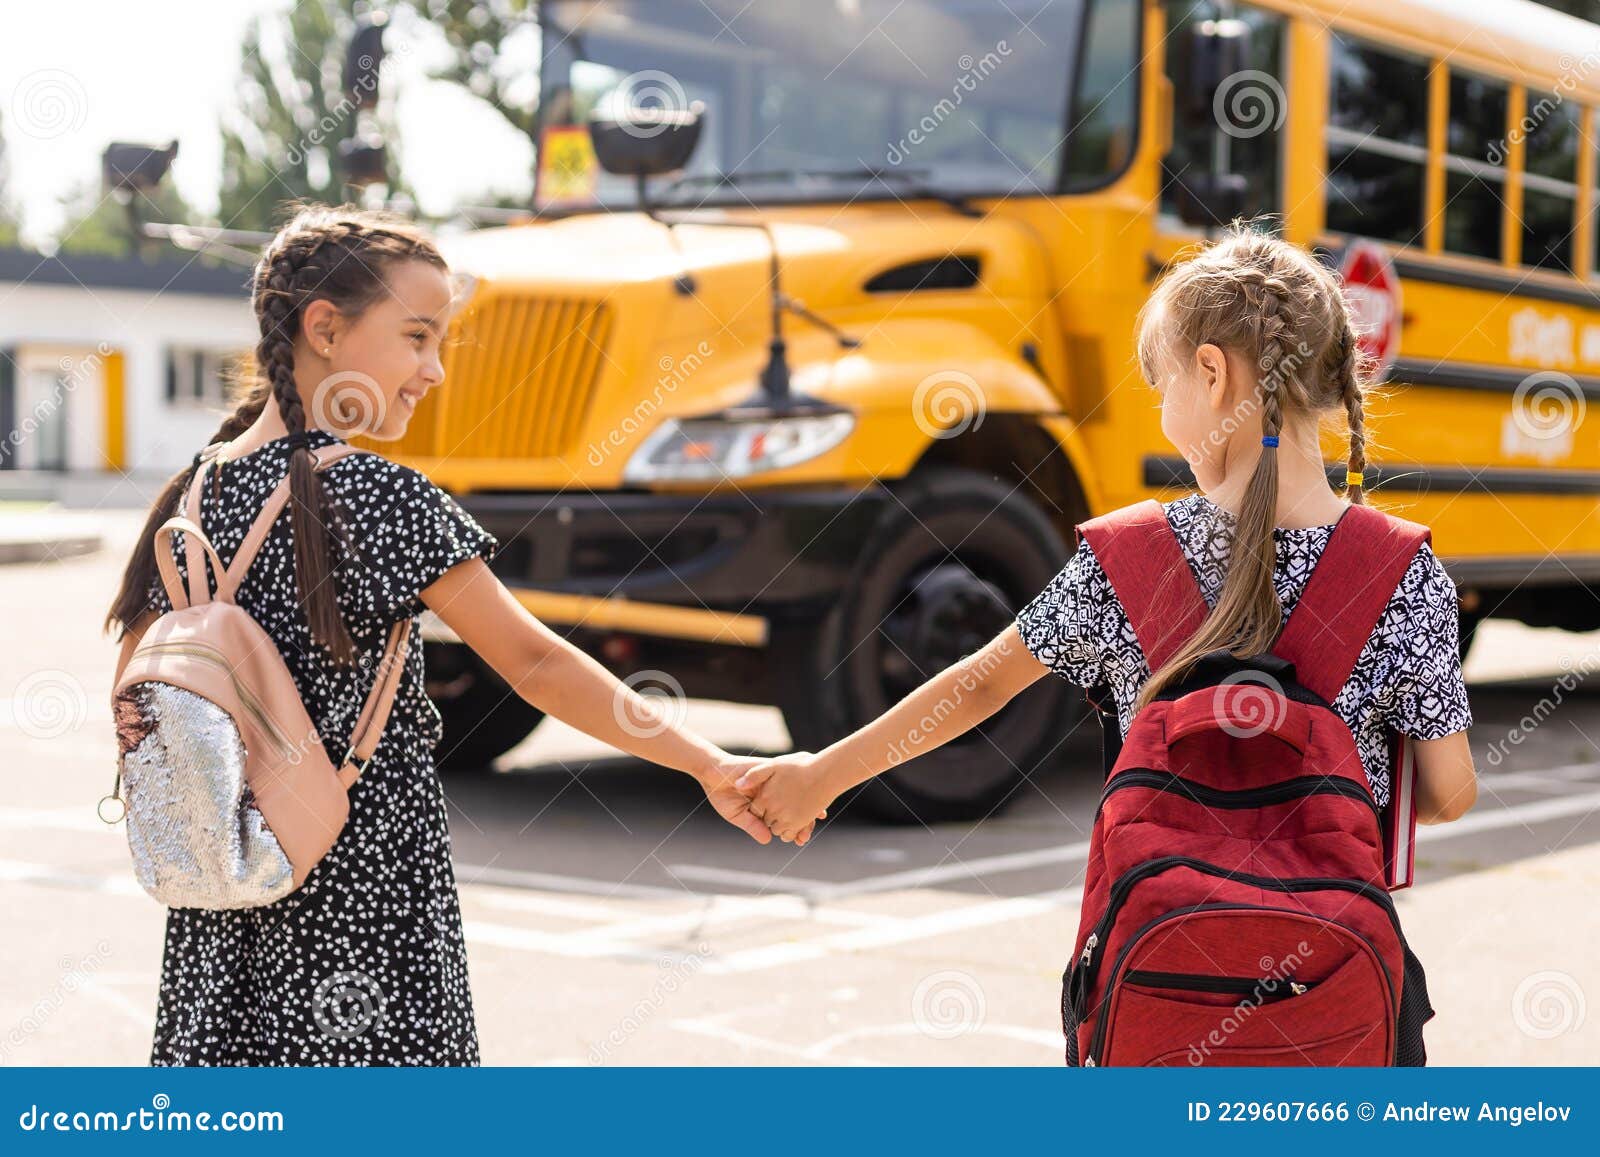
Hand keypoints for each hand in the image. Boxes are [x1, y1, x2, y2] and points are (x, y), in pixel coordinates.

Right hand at [697, 753, 823, 844]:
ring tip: (819, 815)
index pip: (785, 818)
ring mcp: (773, 781)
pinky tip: (808, 791)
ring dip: (808, 803)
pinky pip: (786, 775)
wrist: (711, 773)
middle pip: (795, 806)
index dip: (794, 828)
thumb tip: (768, 840)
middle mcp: (773, 793)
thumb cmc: (722, 795)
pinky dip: (798, 783)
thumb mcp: (737, 815)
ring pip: (795, 792)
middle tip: (809, 833)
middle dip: (805, 819)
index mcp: (766, 805)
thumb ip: (753, 826)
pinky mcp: (769, 769)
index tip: (802, 839)